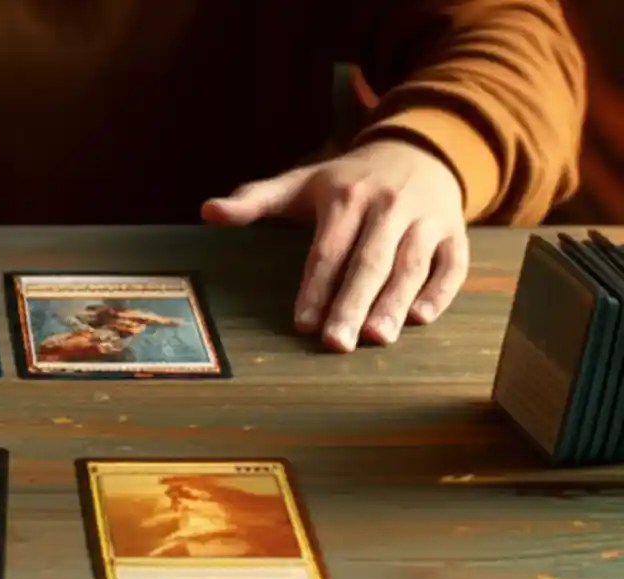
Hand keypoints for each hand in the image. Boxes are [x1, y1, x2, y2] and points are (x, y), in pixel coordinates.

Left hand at [201, 141, 469, 351]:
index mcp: (345, 197)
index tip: (302, 323)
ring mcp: (426, 219)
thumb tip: (207, 212)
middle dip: (352, 303)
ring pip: (411, 265)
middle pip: (369, 261)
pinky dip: (440, 291)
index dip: (315, 287)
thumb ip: (254, 200)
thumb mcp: (300, 182)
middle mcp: (388, 206)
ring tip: (377, 338)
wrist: (418, 150)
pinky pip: (452, 264)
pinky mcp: (454, 232)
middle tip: (336, 344)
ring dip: (395, 303)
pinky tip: (421, 319)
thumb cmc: (348, 180)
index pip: (328, 250)